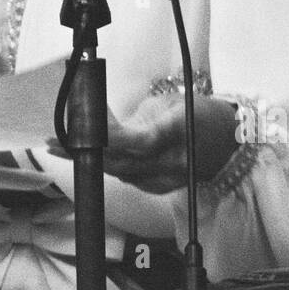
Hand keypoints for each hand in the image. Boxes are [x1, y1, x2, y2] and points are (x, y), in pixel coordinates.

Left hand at [51, 94, 238, 193]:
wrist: (233, 146)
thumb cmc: (206, 116)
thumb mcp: (174, 102)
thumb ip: (141, 114)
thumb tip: (106, 119)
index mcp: (175, 133)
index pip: (136, 141)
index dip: (106, 137)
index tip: (81, 126)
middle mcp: (169, 162)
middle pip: (118, 162)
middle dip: (84, 150)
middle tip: (55, 138)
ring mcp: (164, 179)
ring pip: (117, 172)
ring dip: (88, 159)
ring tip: (60, 145)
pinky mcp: (159, 187)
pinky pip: (126, 177)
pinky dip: (106, 165)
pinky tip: (86, 155)